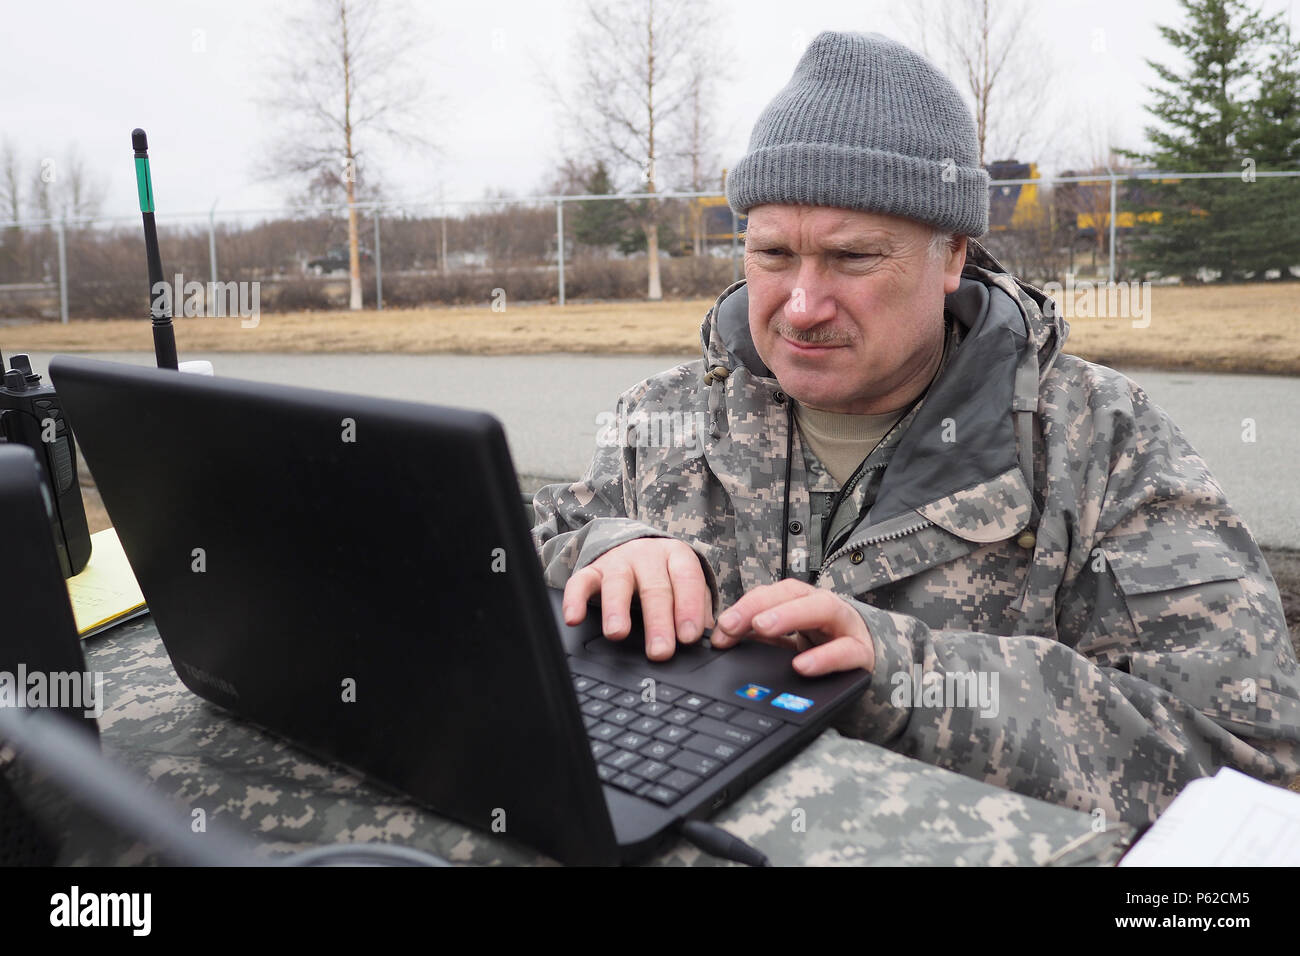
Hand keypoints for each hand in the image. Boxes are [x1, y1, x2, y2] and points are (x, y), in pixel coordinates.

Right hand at [562, 537, 714, 661]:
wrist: (634, 546)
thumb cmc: (666, 575)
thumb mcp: (687, 585)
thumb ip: (697, 609)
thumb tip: (707, 641)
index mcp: (677, 557)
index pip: (687, 580)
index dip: (688, 608)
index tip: (688, 636)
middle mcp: (648, 556)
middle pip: (654, 588)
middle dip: (658, 621)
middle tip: (660, 650)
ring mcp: (618, 561)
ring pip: (617, 584)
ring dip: (617, 609)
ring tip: (618, 634)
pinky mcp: (591, 570)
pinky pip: (580, 582)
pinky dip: (575, 600)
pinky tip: (574, 618)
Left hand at [711, 580, 874, 675]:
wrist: (870, 666)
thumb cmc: (825, 649)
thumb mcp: (790, 643)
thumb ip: (763, 638)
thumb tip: (726, 638)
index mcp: (803, 603)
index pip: (771, 594)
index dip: (744, 607)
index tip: (721, 628)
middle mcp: (824, 607)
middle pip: (793, 593)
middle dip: (760, 604)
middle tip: (731, 624)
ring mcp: (846, 626)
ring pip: (823, 608)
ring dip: (790, 615)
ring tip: (762, 628)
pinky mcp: (863, 653)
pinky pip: (846, 651)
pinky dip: (824, 658)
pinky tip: (801, 666)